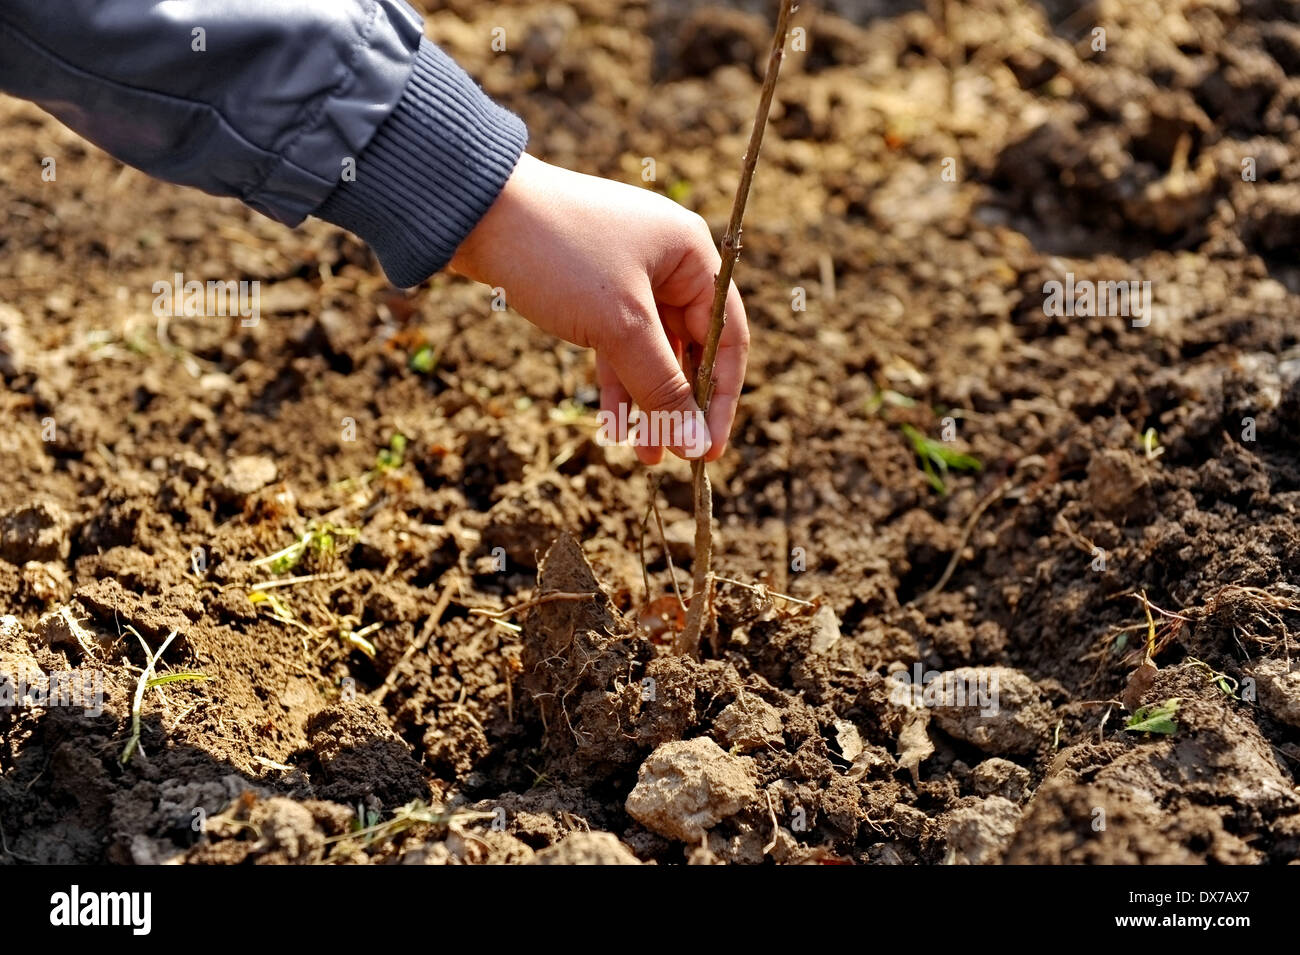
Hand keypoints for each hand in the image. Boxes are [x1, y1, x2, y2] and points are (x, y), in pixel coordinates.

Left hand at [449, 153, 747, 464]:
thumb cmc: (560, 254)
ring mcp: (627, 274)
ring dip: (648, 402)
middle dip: (681, 405)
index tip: (709, 449)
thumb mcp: (619, 326)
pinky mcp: (590, 288)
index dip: (722, 396)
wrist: (474, 210)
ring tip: (645, 454)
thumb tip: (695, 442)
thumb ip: (662, 386)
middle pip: (690, 347)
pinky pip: (616, 344)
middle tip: (676, 456)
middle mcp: (666, 261)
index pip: (727, 337)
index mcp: (691, 254)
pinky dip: (618, 382)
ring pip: (650, 351)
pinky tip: (615, 425)